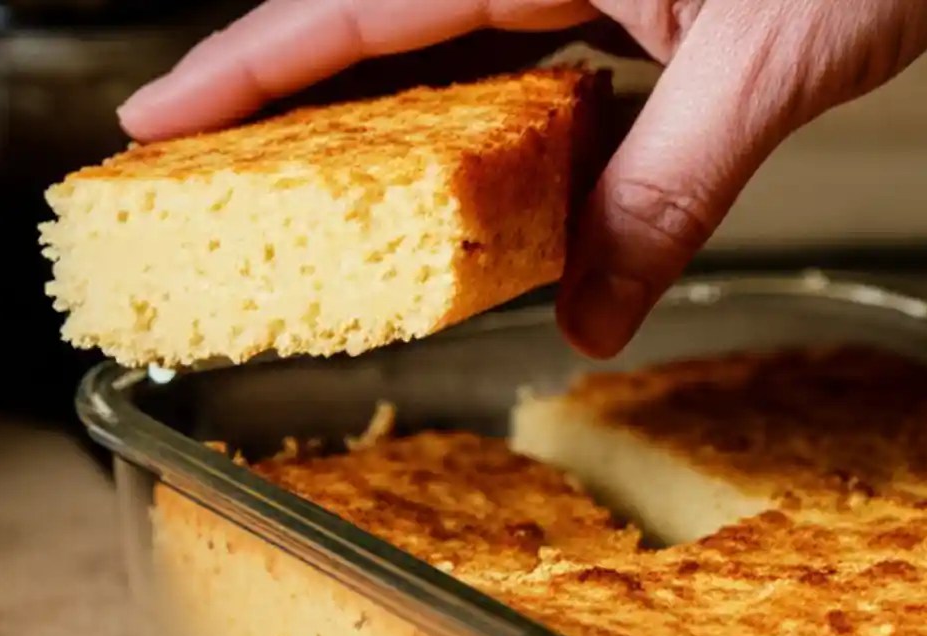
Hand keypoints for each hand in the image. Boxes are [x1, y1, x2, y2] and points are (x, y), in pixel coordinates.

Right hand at [116, 0, 926, 358]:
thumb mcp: (769, 68)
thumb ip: (668, 190)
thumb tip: (594, 314)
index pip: (360, 3)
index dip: (247, 67)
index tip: (156, 121)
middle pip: (386, 24)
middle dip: (300, 104)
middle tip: (224, 184)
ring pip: (458, 45)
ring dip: (401, 125)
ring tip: (336, 202)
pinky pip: (537, 56)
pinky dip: (505, 122)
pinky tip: (493, 179)